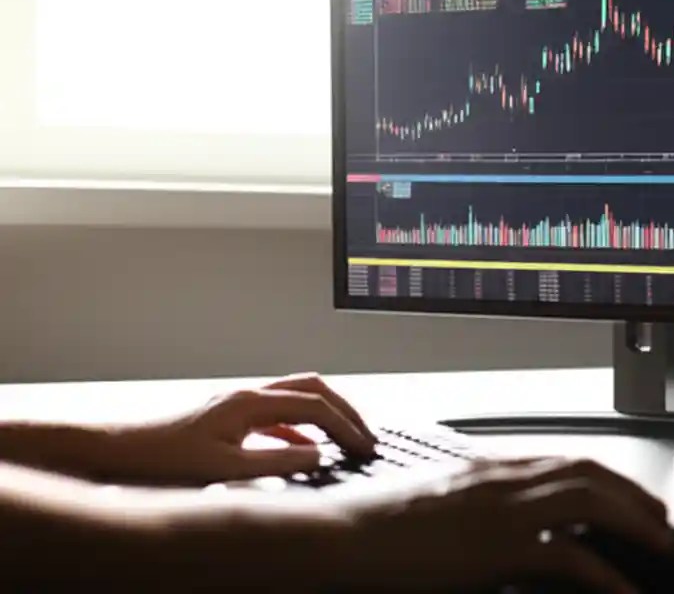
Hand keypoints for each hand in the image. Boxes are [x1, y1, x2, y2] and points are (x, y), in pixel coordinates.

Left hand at [105, 373, 376, 484]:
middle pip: (314, 389)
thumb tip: (319, 456)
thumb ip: (277, 462)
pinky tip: (308, 449)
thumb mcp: (225, 468)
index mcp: (252, 402)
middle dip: (346, 410)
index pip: (315, 406)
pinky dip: (303, 427)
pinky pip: (280, 414)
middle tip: (366, 435)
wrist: (124, 451)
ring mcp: (241, 403)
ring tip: (347, 437)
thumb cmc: (166, 458)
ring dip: (327, 414)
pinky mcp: (233, 416)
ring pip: (299, 396)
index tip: (364, 447)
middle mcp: (249, 395)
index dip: (345, 427)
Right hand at [338, 457, 673, 593]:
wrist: (340, 537)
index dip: (612, 478)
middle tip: (662, 524)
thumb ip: (480, 506)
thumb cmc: (377, 526)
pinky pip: (571, 559)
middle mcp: (504, 479)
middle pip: (591, 473)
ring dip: (636, 523)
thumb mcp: (439, 504)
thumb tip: (513, 526)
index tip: (634, 497)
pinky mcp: (498, 547)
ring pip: (593, 501)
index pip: (568, 460)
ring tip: (660, 548)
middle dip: (636, 496)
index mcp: (491, 467)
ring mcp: (503, 509)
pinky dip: (608, 576)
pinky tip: (626, 593)